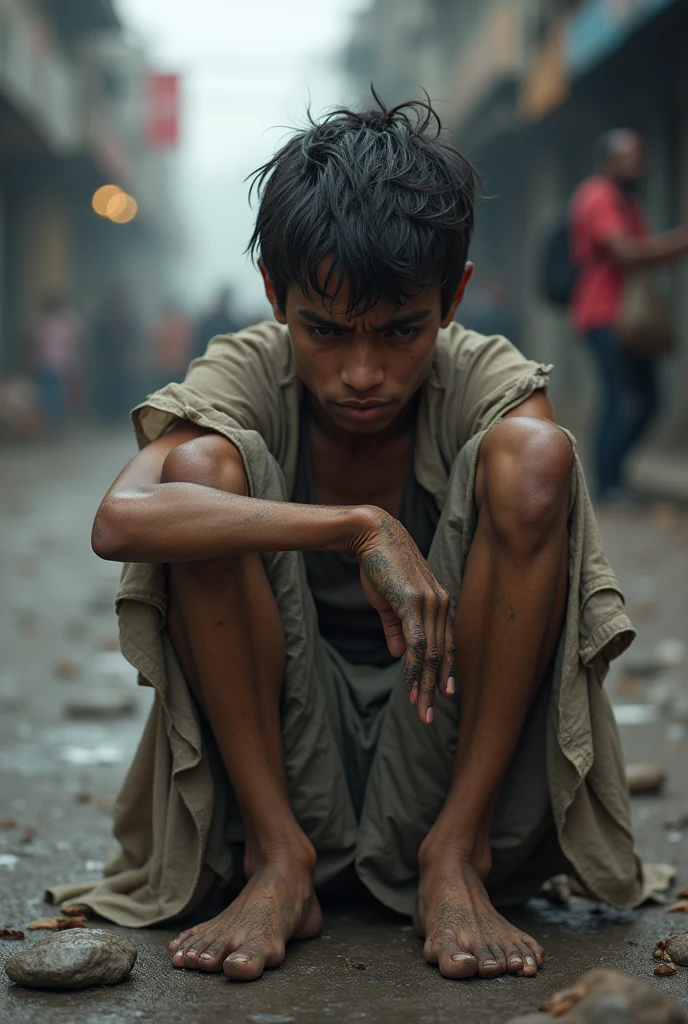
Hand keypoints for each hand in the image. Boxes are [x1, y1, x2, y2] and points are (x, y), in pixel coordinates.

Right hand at [352, 510, 454, 723]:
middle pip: (441, 655)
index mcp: (438, 603)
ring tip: (420, 711)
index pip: (446, 644)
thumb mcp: (388, 601)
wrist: (372, 534)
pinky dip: (415, 668)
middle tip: (429, 717)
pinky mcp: (412, 602)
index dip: (444, 671)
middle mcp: (440, 604)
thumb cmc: (380, 565)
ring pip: (430, 654)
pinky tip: (411, 687)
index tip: (442, 695)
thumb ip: (395, 628)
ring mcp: (428, 603)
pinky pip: (416, 643)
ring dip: (424, 686)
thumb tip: (398, 654)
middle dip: (435, 689)